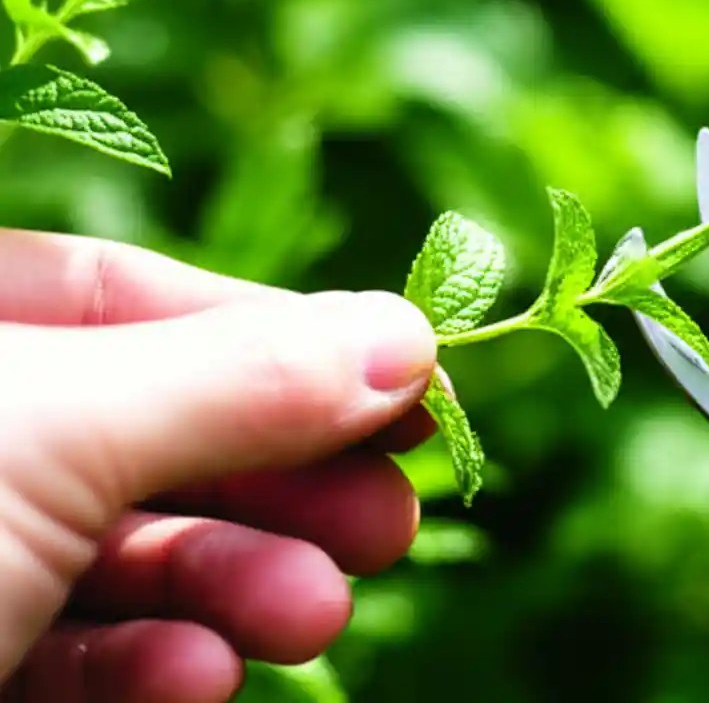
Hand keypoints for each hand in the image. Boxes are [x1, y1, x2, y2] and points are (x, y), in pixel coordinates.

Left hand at [0, 229, 434, 701]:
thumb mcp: (51, 427)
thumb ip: (234, 377)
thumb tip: (406, 336)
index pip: (132, 293)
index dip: (281, 337)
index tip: (408, 385)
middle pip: (150, 432)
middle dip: (282, 483)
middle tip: (387, 523)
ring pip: (122, 551)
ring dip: (234, 585)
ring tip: (309, 617)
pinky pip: (66, 650)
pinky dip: (148, 662)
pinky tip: (198, 675)